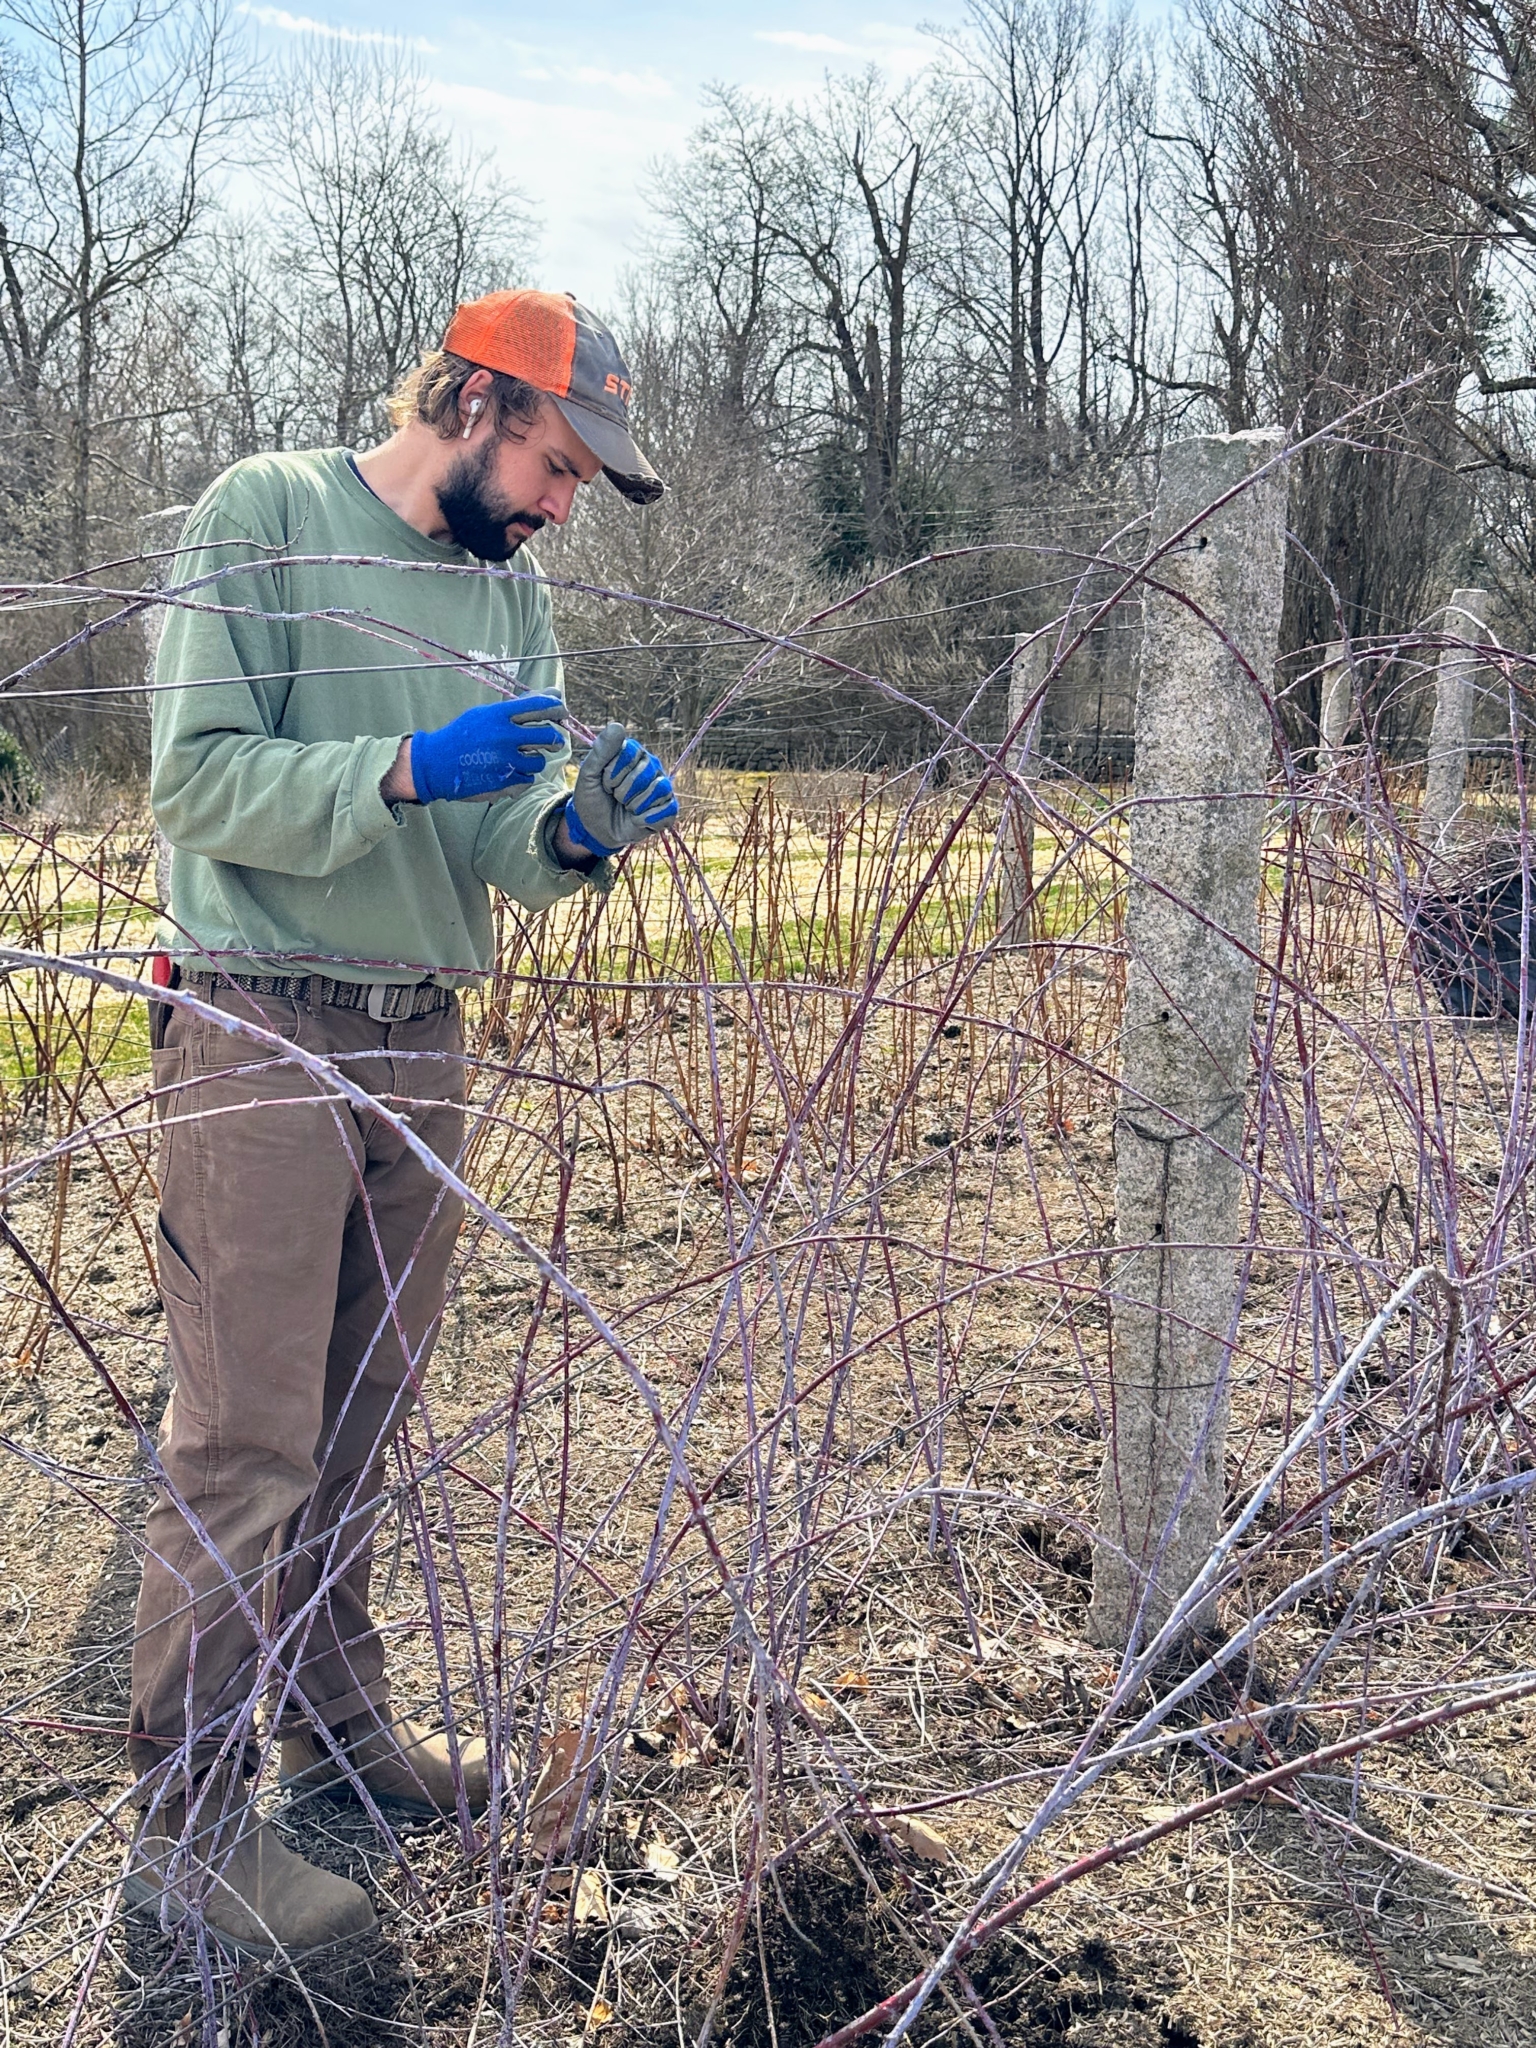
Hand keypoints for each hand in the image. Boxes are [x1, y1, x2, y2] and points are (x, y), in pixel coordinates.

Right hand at [407, 693, 565, 803]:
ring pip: (539, 760)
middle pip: (548, 736)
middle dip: (555, 739)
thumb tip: (553, 695)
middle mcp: (504, 736)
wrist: (435, 763)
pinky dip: (522, 776)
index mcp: (498, 715)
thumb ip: (517, 707)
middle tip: (553, 740)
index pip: (539, 706)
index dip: (556, 708)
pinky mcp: (504, 781)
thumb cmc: (463, 735)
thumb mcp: (485, 715)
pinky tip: (508, 771)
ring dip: (535, 760)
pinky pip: (528, 778)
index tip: (562, 712)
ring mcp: (504, 760)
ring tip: (521, 758)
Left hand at [563, 722, 678, 856]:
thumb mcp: (588, 775)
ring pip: (656, 790)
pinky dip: (646, 819)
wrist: (595, 830)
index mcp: (633, 753)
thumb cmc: (592, 799)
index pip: (629, 753)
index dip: (612, 773)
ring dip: (633, 805)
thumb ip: (601, 751)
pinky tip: (636, 819)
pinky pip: (666, 810)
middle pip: (643, 774)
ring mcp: (662, 787)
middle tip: (614, 796)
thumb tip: (617, 726)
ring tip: (626, 807)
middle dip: (621, 791)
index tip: (604, 782)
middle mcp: (651, 766)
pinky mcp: (668, 809)